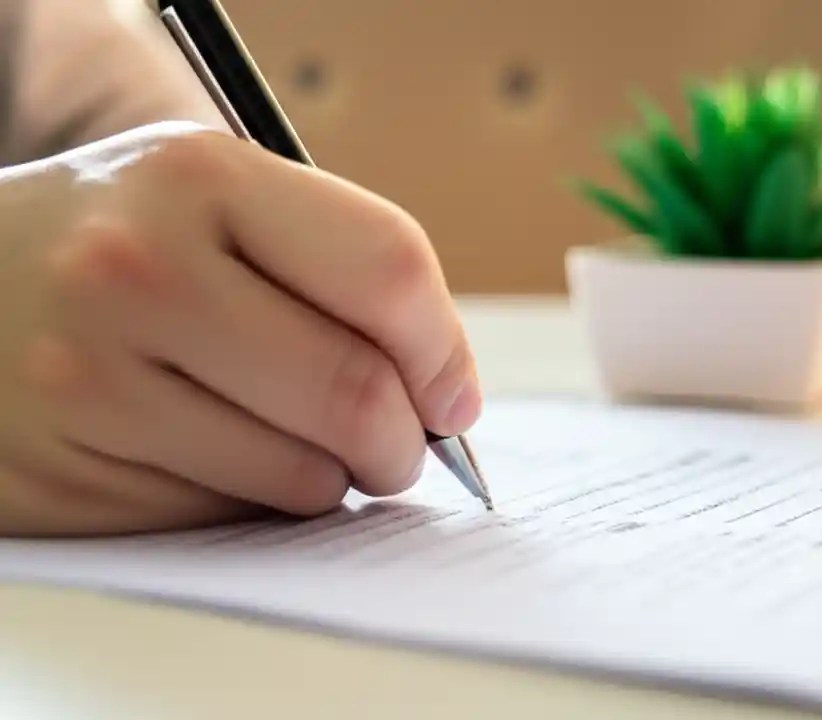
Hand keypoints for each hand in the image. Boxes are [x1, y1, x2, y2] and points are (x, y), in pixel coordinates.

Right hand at [0, 122, 479, 535]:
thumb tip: (446, 396)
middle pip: (356, 391)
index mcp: (198, 177)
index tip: (452, 395)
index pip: (388, 271)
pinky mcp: (62, 474)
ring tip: (303, 444)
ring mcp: (90, 377)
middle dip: (405, 442)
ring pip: (302, 476)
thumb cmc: (124, 245)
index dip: (445, 350)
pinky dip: (253, 500)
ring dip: (333, 479)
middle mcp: (136, 269)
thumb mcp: (217, 201)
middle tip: (400, 447)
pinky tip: (213, 453)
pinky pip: (225, 516)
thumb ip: (336, 268)